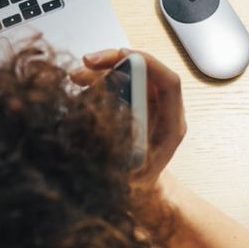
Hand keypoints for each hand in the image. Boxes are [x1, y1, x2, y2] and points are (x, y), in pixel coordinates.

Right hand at [72, 48, 185, 181]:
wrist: (140, 188)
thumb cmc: (139, 183)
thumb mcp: (134, 172)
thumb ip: (127, 153)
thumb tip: (109, 128)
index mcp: (171, 124)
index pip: (169, 83)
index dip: (148, 66)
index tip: (122, 59)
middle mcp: (162, 108)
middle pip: (145, 70)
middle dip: (117, 61)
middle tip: (88, 62)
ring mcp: (147, 103)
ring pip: (128, 73)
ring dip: (102, 69)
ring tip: (77, 75)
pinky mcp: (132, 102)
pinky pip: (116, 82)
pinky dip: (98, 79)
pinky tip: (80, 83)